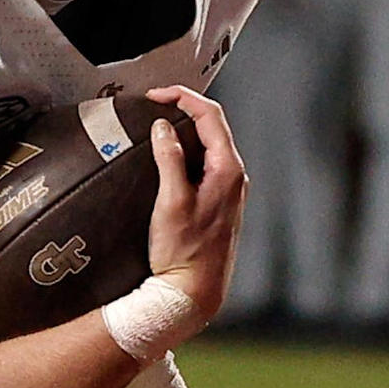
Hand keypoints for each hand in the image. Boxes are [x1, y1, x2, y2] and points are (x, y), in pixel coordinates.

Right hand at [140, 87, 243, 318]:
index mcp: (228, 170)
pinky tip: (168, 156)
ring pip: (210, 146)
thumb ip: (169, 158)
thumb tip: (165, 127)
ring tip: (158, 125)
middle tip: (154, 105)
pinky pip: (206, 164)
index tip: (156, 95)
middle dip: (184, 109)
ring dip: (186, 130)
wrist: (193, 292)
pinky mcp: (219, 203)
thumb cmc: (184, 251)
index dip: (183, 98)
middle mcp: (234, 177)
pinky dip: (188, 151)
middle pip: (213, 127)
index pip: (210, 116)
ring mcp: (228, 191)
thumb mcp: (171, 201)